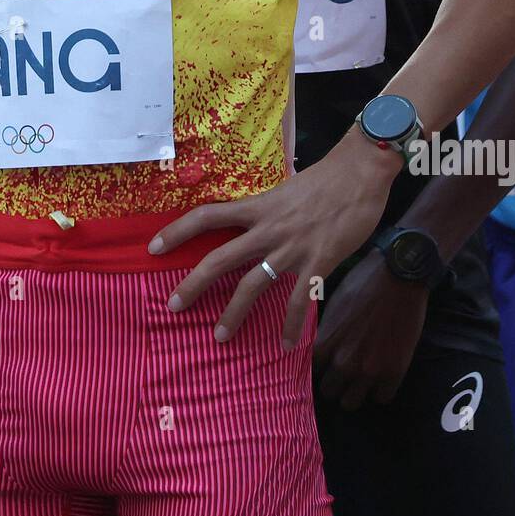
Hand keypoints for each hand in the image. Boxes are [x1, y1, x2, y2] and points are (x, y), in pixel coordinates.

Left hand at [149, 127, 399, 347]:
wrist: (361, 171)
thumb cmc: (327, 178)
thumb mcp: (287, 190)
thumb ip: (270, 210)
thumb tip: (256, 223)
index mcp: (258, 206)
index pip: (207, 216)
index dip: (177, 230)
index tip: (153, 247)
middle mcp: (268, 228)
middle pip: (219, 258)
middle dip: (193, 285)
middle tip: (173, 306)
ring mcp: (292, 247)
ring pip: (252, 285)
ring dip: (234, 314)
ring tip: (221, 337)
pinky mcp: (318, 261)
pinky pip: (298, 301)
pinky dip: (291, 325)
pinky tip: (287, 344)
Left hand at [314, 250, 428, 409]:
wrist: (399, 277)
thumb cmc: (363, 283)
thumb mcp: (333, 304)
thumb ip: (325, 330)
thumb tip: (316, 344)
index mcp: (327, 342)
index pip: (309, 371)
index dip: (315, 367)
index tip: (321, 365)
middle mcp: (344, 361)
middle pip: (328, 391)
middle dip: (333, 382)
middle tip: (340, 373)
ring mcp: (370, 370)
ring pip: (351, 402)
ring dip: (353, 392)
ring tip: (359, 380)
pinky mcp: (394, 372)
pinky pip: (382, 398)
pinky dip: (379, 390)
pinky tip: (380, 377)